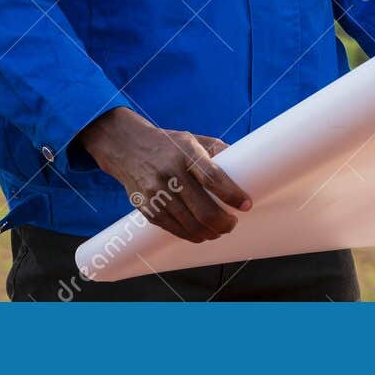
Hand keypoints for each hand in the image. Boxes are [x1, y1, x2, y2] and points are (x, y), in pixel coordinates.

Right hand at [77, 107, 251, 242]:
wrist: (128, 148)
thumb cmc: (169, 144)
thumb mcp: (192, 139)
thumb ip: (217, 151)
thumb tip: (246, 164)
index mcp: (186, 153)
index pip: (213, 178)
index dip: (232, 195)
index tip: (246, 204)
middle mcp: (170, 173)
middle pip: (203, 210)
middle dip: (224, 223)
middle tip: (232, 223)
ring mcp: (157, 192)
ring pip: (190, 225)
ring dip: (210, 233)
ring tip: (220, 230)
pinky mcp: (148, 208)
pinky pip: (174, 229)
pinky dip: (192, 236)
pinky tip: (202, 234)